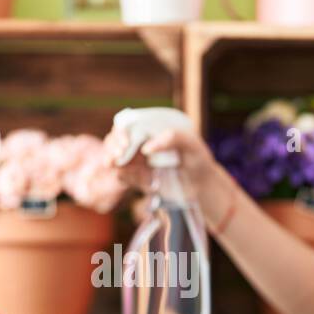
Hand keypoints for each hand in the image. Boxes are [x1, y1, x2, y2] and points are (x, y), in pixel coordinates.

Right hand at [106, 127, 220, 193]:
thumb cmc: (199, 160)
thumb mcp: (192, 144)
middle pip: (116, 140)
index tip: (124, 144)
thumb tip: (146, 148)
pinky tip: (125, 177)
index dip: (121, 132)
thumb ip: (173, 138)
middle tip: (115, 158)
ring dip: (110, 159)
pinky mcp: (137, 179)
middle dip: (112, 147)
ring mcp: (137, 161)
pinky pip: (122, 176)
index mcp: (151, 130)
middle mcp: (141, 143)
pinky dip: (121, 175)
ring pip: (114, 157)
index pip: (129, 125)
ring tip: (113, 165)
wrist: (202, 187)